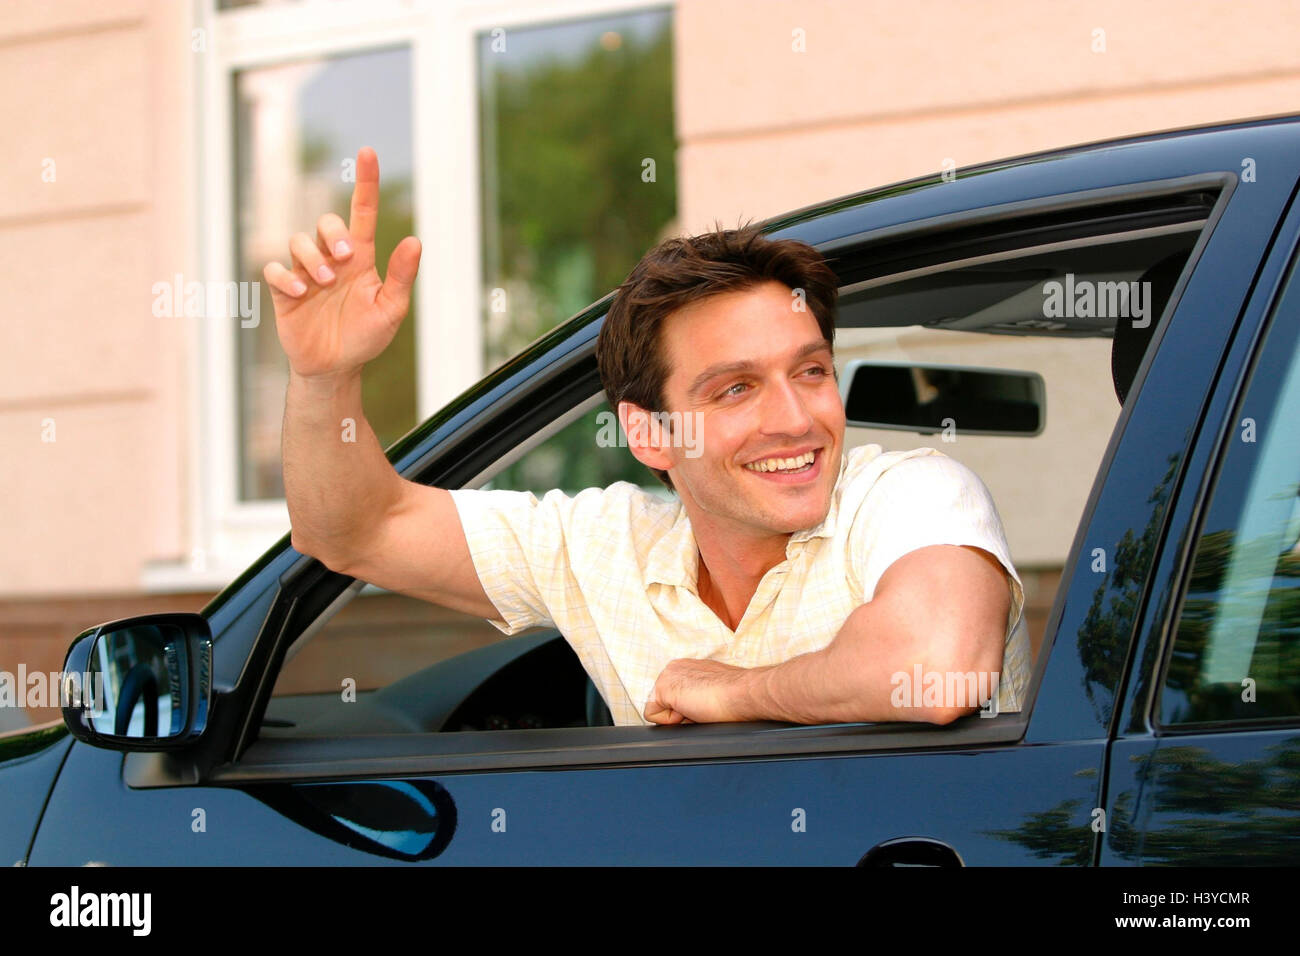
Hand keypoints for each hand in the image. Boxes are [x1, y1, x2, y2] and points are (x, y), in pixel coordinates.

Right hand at [262, 146, 421, 379]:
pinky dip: (286, 276)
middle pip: (326, 222)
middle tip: (345, 258)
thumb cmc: (366, 337)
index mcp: (361, 259)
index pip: (364, 213)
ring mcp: (306, 273)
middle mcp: (332, 260)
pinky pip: (275, 268)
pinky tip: (302, 292)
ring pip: (299, 241)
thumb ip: (401, 277)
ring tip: (323, 284)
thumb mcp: (391, 310)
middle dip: (333, 233)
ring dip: (312, 258)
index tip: (368, 152)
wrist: (335, 368)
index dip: (366, 183)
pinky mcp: (285, 291)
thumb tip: (415, 241)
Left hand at [643, 658, 761, 724]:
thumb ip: (697, 694)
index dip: (689, 709)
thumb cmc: (736, 695)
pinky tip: (690, 710)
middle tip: (704, 708)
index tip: (707, 704)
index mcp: (686, 667)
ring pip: (659, 709)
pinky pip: (652, 716)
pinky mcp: (661, 688)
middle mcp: (674, 668)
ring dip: (679, 716)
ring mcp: (666, 676)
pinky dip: (671, 721)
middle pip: (664, 704)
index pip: (675, 696)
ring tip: (700, 709)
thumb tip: (695, 707)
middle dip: (682, 712)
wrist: (742, 693)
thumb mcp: (713, 690)